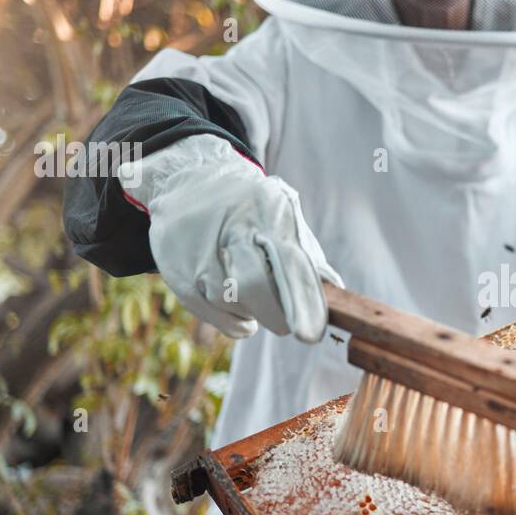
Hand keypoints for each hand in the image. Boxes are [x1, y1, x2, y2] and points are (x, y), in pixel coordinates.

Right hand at [118, 134, 341, 342]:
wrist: (190, 181)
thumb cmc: (252, 208)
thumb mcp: (283, 213)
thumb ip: (308, 252)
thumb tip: (337, 290)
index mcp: (266, 212)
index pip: (288, 262)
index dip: (301, 301)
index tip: (312, 334)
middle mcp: (229, 230)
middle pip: (253, 286)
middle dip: (276, 314)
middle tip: (289, 325)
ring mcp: (199, 252)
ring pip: (231, 303)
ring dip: (253, 313)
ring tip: (258, 300)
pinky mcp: (178, 273)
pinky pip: (212, 315)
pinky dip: (234, 323)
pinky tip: (244, 315)